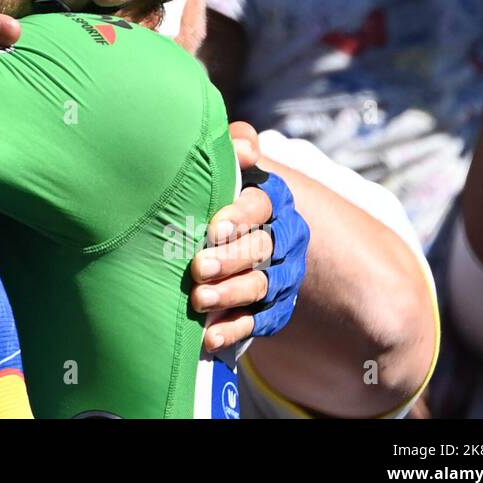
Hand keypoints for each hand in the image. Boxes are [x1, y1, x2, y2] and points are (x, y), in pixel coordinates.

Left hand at [191, 123, 309, 349]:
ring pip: (262, 286)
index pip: (263, 204)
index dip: (241, 216)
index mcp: (274, 200)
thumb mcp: (230, 164)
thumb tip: (245, 147)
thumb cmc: (222, 191)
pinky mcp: (275, 306)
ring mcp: (282, 274)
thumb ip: (236, 146)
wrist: (235, 231)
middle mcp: (284, 237)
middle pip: (263, 249)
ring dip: (231, 294)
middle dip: (231, 259)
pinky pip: (261, 320)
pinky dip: (235, 328)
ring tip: (199, 300)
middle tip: (198, 267)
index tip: (214, 227)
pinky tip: (210, 337)